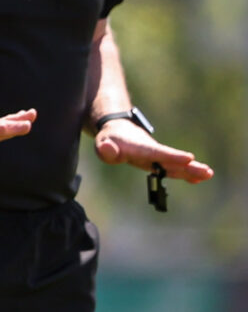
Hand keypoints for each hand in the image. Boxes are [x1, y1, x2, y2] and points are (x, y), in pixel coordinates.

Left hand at [95, 120, 213, 182]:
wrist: (117, 131)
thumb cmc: (109, 140)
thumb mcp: (102, 143)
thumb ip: (105, 149)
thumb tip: (107, 149)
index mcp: (140, 148)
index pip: (157, 153)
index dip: (172, 156)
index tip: (189, 158)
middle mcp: (152, 152)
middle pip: (171, 161)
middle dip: (189, 167)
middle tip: (206, 171)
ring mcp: (156, 158)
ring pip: (175, 166)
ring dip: (191, 171)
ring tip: (208, 174)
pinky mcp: (158, 162)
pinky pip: (172, 169)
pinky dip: (185, 173)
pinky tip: (198, 179)